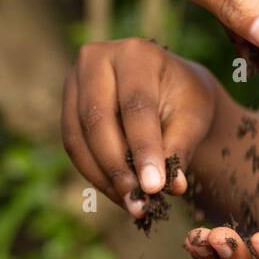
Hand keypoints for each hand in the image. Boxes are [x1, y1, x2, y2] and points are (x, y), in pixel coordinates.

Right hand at [62, 39, 216, 213]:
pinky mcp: (67, 104)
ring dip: (104, 177)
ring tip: (131, 204)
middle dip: (118, 168)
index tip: (154, 188)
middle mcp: (97, 58)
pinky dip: (94, 174)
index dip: (144, 149)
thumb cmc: (184, 101)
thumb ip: (180, 150)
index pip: (136, 106)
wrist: (167, 88)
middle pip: (98, 120)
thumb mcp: (192, 119)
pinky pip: (73, 145)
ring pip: (79, 136)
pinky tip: (118, 194)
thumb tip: (171, 187)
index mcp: (136, 54)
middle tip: (139, 202)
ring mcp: (75, 80)